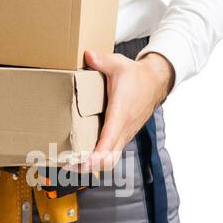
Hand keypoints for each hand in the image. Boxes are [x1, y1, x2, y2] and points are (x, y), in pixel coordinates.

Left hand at [71, 49, 174, 178]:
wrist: (156, 82)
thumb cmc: (135, 75)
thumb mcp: (118, 64)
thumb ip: (102, 60)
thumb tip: (87, 55)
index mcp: (121, 113)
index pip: (109, 139)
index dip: (97, 154)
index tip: (84, 163)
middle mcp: (123, 129)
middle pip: (109, 159)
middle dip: (89, 166)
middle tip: (66, 167)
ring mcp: (124, 134)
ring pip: (110, 159)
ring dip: (92, 165)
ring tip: (69, 165)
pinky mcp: (123, 135)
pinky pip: (111, 153)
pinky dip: (98, 159)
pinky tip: (82, 156)